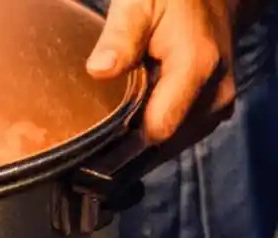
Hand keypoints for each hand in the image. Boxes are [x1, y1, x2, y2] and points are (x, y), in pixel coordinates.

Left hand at [85, 0, 236, 149]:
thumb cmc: (171, 0)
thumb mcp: (138, 5)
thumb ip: (120, 37)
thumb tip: (99, 70)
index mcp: (197, 67)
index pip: (158, 129)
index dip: (124, 138)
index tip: (99, 130)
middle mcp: (215, 93)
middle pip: (162, 142)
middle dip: (132, 136)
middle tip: (112, 112)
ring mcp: (219, 105)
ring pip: (170, 143)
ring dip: (145, 133)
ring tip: (130, 106)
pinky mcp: (216, 111)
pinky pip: (180, 135)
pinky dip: (159, 128)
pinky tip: (144, 109)